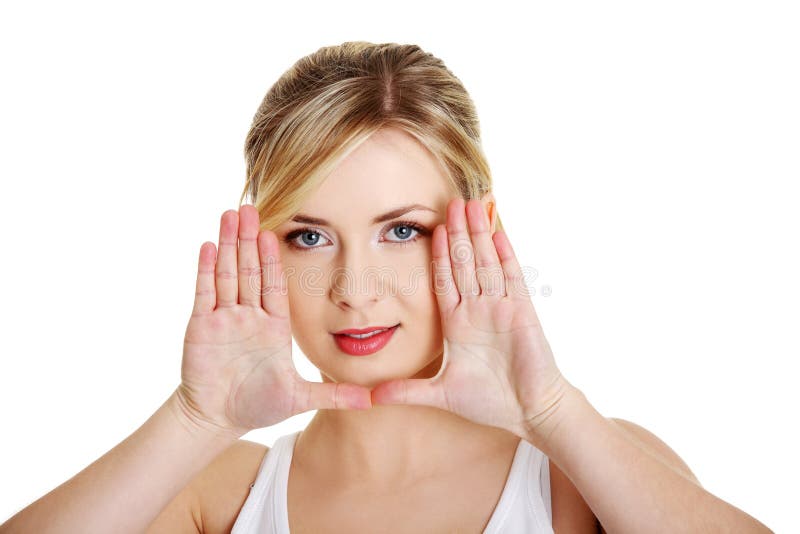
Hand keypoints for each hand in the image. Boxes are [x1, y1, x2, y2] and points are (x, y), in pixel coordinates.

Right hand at [176, 205, 371, 437]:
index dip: (273, 257)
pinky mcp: (202, 328)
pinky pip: (205, 294)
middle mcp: (249, 315)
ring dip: (228, 244)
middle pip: (251, 270)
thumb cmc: (258, 406)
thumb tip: (373, 401)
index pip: (275, 283)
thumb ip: (335, 396)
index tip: (275, 229)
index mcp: (274, 325)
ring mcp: (225, 319)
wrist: (218, 419)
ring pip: (228, 274)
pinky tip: (208, 245)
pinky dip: (206, 270)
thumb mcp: (300, 398)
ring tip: (230, 214)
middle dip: (250, 239)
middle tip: (251, 206)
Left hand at [370, 198, 579, 446]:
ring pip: (485, 262)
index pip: (445, 279)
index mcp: (457, 323)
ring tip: (472, 204)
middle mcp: (477, 309)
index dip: (439, 254)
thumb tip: (371, 399)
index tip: (434, 229)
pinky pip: (511, 276)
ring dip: (479, 233)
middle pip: (465, 263)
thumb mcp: (441, 394)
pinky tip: (498, 230)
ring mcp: (500, 307)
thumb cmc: (489, 402)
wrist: (529, 411)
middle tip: (451, 201)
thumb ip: (407, 391)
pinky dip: (504, 253)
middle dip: (458, 233)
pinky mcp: (521, 311)